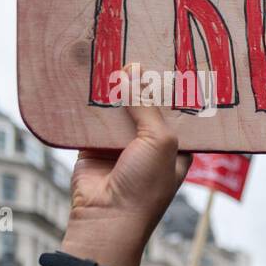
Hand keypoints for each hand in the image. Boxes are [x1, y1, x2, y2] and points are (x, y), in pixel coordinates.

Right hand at [63, 67, 189, 265]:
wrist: (106, 217)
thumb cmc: (146, 185)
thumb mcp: (160, 141)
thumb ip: (148, 106)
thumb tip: (135, 69)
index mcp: (176, 148)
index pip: (177, 113)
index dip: (173, 90)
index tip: (169, 60)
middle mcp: (150, 146)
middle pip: (145, 106)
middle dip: (140, 84)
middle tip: (135, 48)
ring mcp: (121, 146)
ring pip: (118, 110)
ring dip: (114, 90)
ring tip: (112, 55)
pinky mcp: (92, 147)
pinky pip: (90, 120)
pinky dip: (89, 104)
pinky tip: (88, 78)